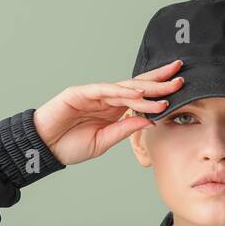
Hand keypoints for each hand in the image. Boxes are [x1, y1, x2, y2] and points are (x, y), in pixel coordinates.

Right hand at [32, 60, 184, 166]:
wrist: (43, 148)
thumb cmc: (69, 145)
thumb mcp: (104, 141)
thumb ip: (125, 129)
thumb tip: (150, 121)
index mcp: (113, 110)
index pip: (140, 97)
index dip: (159, 92)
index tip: (180, 89)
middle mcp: (105, 98)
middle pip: (136, 86)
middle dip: (159, 82)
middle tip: (181, 76)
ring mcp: (92, 94)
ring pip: (124, 88)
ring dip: (146, 89)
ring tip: (166, 88)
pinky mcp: (78, 93)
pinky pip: (104, 91)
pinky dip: (121, 92)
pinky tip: (138, 94)